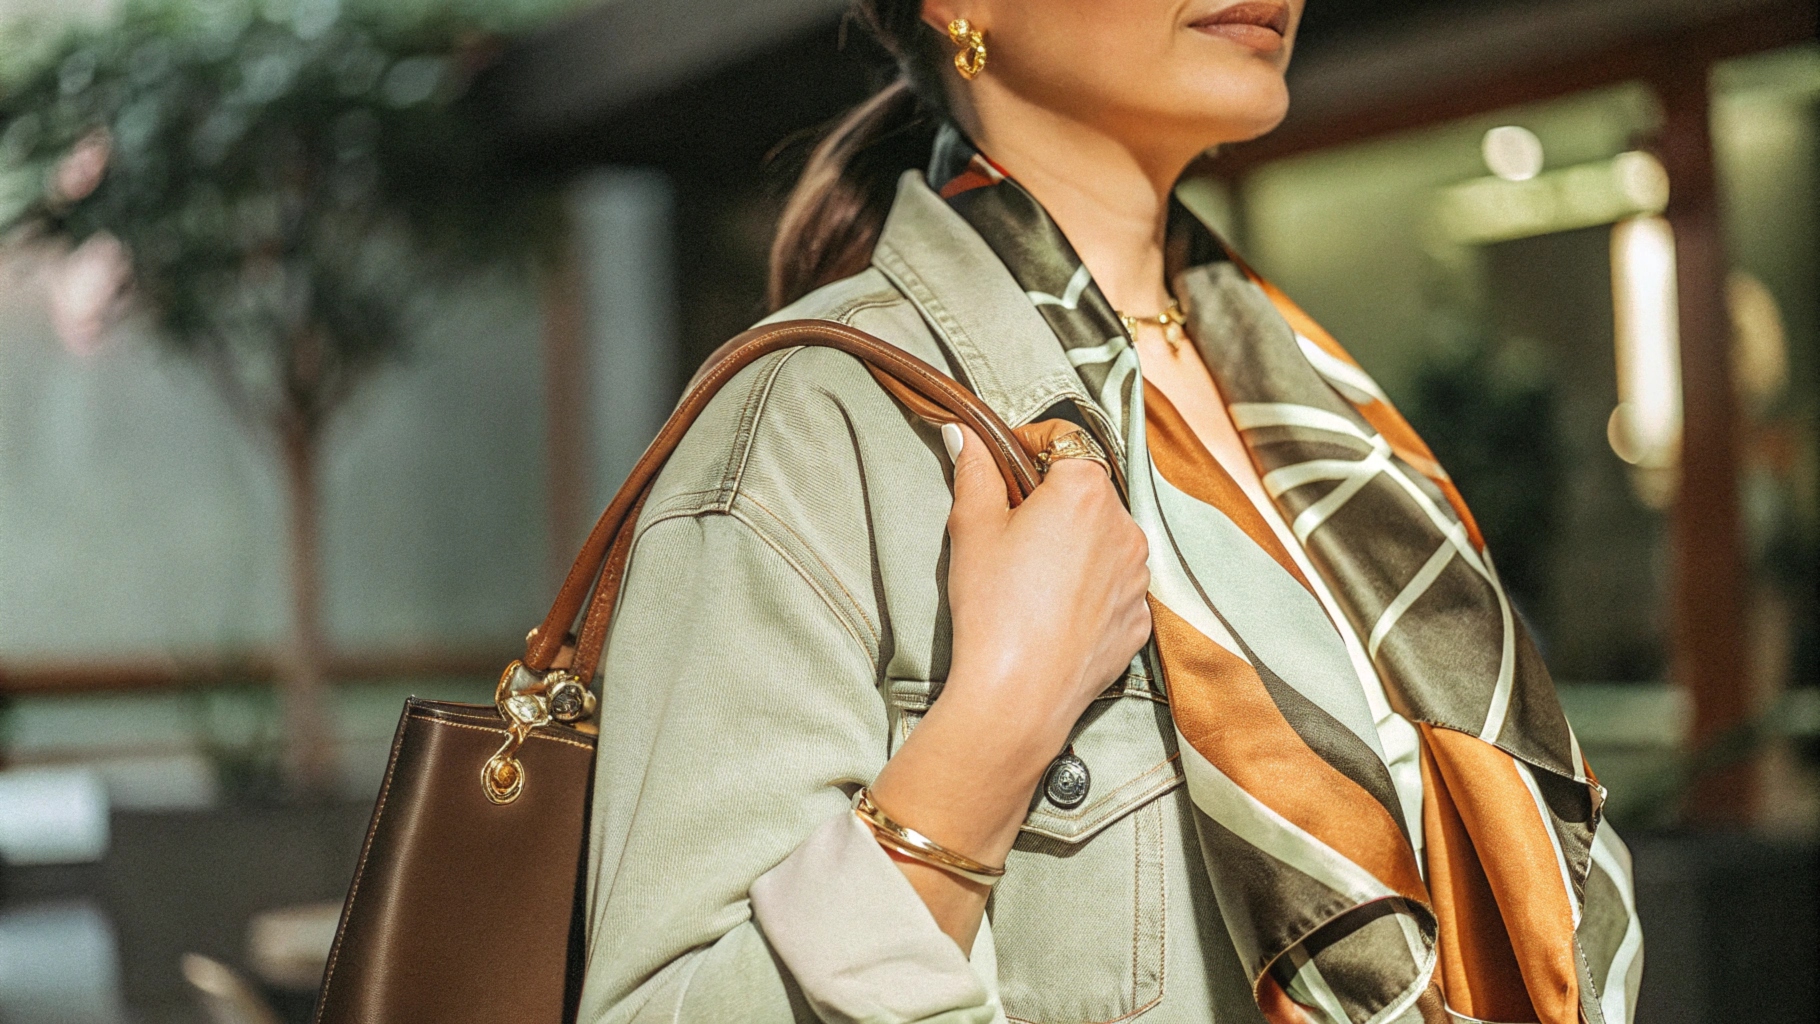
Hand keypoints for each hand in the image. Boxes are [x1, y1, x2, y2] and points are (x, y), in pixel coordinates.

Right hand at [867, 420, 1149, 952]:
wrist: (1019, 695)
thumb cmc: (993, 607)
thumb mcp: (972, 529)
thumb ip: (973, 471)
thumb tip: (966, 435)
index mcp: (1085, 490)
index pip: (1062, 441)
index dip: (1026, 447)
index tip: (1001, 469)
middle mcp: (1125, 525)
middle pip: (1087, 490)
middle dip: (1052, 500)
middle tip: (1009, 531)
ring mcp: (1138, 576)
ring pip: (1104, 538)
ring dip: (1075, 543)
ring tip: (1030, 578)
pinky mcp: (1139, 618)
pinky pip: (1115, 586)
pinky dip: (1090, 587)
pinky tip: (1053, 610)